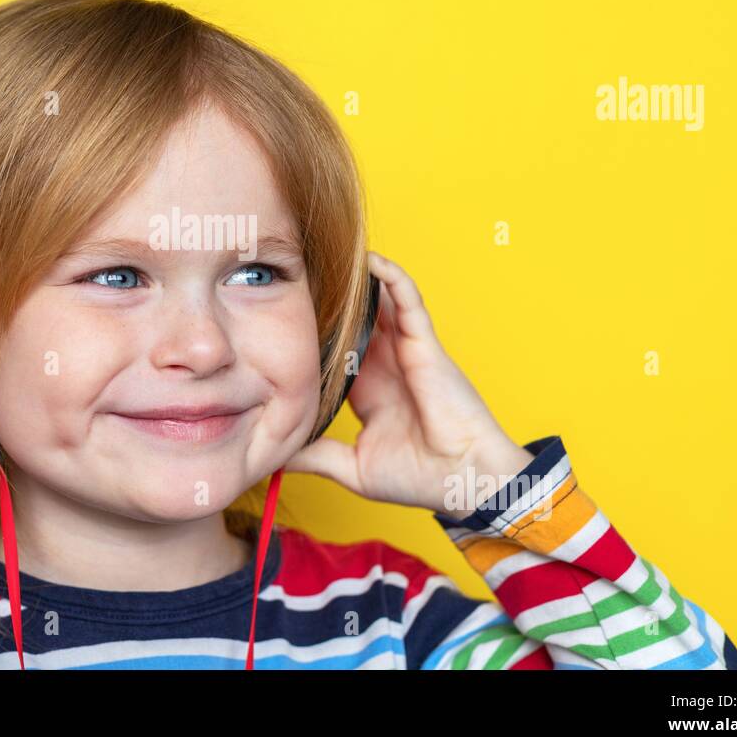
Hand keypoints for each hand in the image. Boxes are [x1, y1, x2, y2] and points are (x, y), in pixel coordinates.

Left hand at [284, 251, 533, 517]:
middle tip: (294, 278)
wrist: (461, 480)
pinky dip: (392, 278)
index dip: (309, 339)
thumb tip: (275, 456)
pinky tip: (370, 261)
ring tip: (326, 256)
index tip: (275, 323)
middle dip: (327, 303)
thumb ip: (315, 456)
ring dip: (357, 282)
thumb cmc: (419, 477)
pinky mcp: (423, 343)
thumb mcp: (352, 467)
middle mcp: (385, 366)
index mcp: (368, 392)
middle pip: (352, 323)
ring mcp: (404, 351)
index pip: (333, 355)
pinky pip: (408, 301)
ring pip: (378, 304)